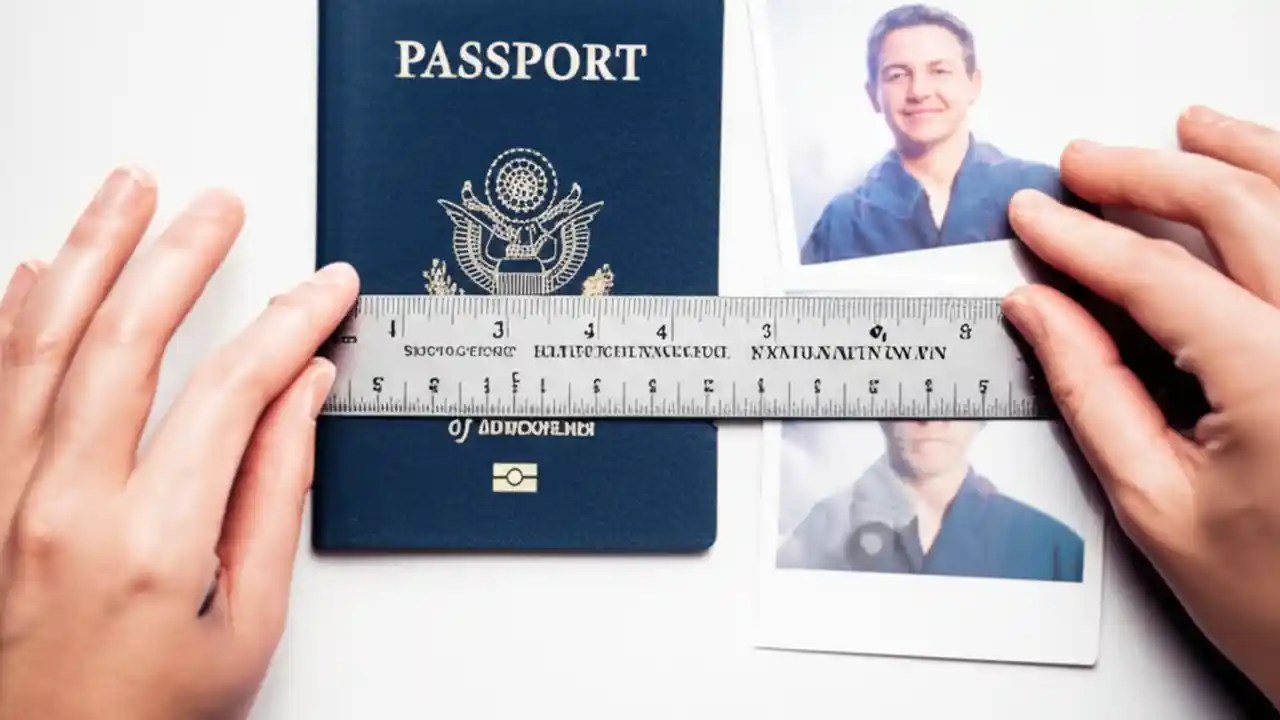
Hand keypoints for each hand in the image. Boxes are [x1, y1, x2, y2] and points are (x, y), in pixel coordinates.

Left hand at [0, 167, 358, 718]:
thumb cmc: (147, 715)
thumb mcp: (246, 623)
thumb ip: (274, 495)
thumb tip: (301, 396)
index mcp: (152, 539)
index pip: (233, 388)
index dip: (290, 323)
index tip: (325, 290)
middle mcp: (64, 506)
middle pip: (126, 337)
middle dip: (181, 254)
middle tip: (218, 206)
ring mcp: (3, 499)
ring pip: (40, 340)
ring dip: (88, 252)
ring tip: (127, 193)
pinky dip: (12, 314)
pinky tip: (36, 271)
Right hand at [1003, 106, 1279, 705]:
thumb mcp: (1157, 504)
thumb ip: (1092, 392)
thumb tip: (1042, 313)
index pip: (1161, 275)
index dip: (1084, 239)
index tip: (1036, 218)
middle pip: (1240, 209)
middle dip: (1148, 174)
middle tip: (1085, 167)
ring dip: (1240, 156)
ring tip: (1186, 132)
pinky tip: (1272, 184)